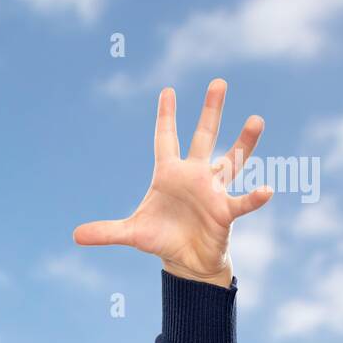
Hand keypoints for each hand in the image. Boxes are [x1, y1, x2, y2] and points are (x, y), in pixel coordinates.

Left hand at [72, 78, 271, 287]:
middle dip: (210, 111)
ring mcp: (213, 190)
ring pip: (230, 160)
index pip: (165, 139)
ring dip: (243, 142)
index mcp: (169, 174)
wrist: (186, 260)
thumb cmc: (161, 238)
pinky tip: (267, 190)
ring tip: (257, 120)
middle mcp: (194, 175)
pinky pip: (242, 202)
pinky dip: (254, 198)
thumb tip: (74, 235)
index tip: (167, 90)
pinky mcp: (225, 211)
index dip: (166, 117)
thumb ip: (106, 232)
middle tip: (218, 82)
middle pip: (203, 136)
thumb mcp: (131, 233)